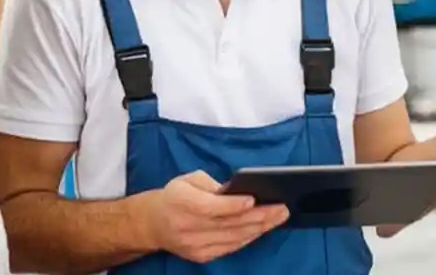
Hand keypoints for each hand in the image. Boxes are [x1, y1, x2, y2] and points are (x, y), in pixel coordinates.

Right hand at [143, 170, 288, 263]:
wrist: (153, 223)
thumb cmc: (175, 196)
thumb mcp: (188, 180)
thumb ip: (211, 185)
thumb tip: (238, 192)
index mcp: (181, 202)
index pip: (210, 207)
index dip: (233, 205)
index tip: (254, 199)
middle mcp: (187, 226)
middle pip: (228, 224)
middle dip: (259, 216)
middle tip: (281, 208)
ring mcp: (194, 245)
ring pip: (233, 238)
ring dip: (259, 228)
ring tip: (278, 217)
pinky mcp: (201, 256)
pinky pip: (230, 247)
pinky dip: (248, 238)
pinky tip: (263, 228)